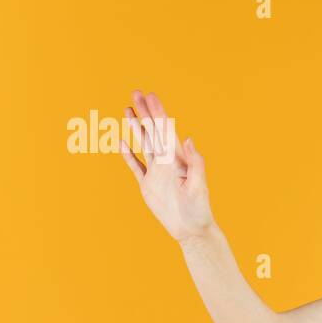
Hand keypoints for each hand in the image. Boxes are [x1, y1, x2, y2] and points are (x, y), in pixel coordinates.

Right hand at [118, 90, 213, 241]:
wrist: (191, 229)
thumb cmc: (199, 208)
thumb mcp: (199, 185)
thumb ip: (195, 162)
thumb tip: (188, 138)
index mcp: (177, 159)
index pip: (166, 130)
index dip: (158, 112)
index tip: (151, 96)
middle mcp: (166, 162)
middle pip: (153, 131)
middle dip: (145, 112)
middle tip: (136, 93)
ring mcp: (155, 172)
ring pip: (143, 144)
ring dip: (135, 127)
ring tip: (127, 109)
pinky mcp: (147, 185)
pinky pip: (135, 166)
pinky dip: (128, 154)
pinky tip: (121, 141)